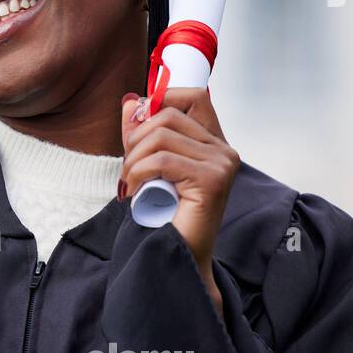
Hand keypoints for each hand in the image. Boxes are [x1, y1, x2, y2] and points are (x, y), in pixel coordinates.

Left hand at [119, 88, 239, 307]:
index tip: (136, 129)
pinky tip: (136, 192)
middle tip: (128, 169)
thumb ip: (141, 133)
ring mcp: (222, 164)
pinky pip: (162, 160)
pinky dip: (138, 174)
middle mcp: (223, 149)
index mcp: (212, 142)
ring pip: (161, 136)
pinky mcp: (213, 180)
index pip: (193, 95)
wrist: (176, 257)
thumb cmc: (163, 215)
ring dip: (133, 160)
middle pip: (168, 114)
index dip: (160, 101)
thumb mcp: (147, 166)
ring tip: (131, 184)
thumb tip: (130, 101)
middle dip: (136, 138)